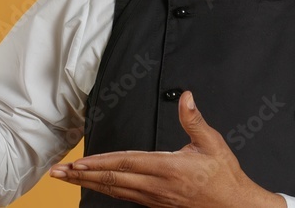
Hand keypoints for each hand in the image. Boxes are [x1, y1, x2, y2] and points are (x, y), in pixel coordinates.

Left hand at [50, 91, 284, 207]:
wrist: (235, 206)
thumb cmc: (224, 176)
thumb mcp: (212, 143)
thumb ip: (194, 120)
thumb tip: (185, 97)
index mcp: (168, 168)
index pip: (126, 163)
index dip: (100, 163)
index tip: (79, 162)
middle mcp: (157, 186)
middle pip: (112, 180)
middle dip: (83, 176)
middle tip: (59, 173)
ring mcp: (155, 199)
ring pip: (115, 191)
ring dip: (89, 184)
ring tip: (68, 179)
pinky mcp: (157, 205)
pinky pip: (125, 197)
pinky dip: (106, 191)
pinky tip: (96, 186)